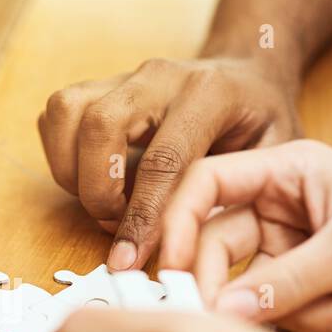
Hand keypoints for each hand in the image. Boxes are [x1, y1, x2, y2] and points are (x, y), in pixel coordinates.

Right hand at [37, 56, 298, 271]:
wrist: (248, 72)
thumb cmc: (260, 122)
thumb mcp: (274, 159)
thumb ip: (234, 198)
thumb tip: (186, 250)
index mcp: (209, 94)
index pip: (162, 159)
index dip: (141, 216)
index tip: (129, 259)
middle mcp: (159, 77)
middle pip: (100, 124)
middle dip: (96, 190)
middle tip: (114, 225)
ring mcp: (123, 77)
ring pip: (67, 113)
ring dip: (71, 171)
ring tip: (102, 202)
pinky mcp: (98, 86)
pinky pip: (57, 116)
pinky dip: (62, 155)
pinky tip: (91, 179)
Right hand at [159, 139, 331, 331]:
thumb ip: (285, 283)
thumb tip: (224, 312)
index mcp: (285, 173)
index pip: (205, 184)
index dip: (176, 222)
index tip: (166, 269)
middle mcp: (277, 211)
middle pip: (217, 252)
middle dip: (243, 293)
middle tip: (244, 322)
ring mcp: (290, 254)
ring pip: (254, 296)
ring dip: (307, 315)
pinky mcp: (308, 291)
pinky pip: (286, 319)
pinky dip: (327, 326)